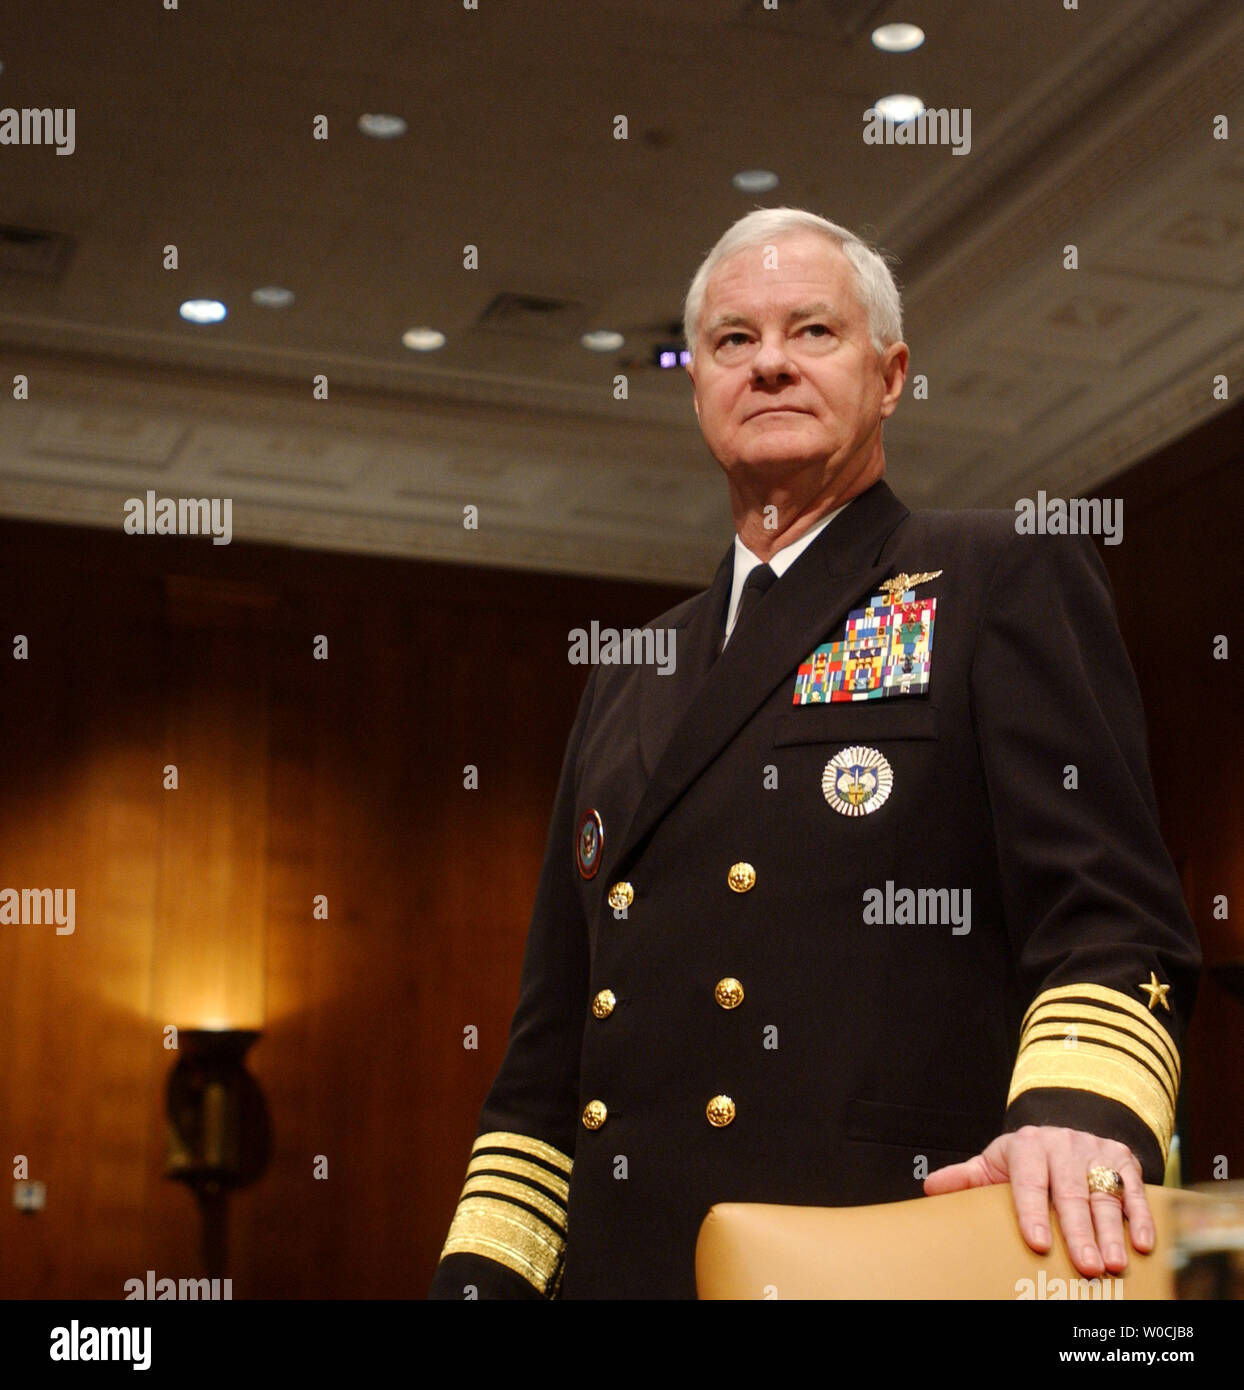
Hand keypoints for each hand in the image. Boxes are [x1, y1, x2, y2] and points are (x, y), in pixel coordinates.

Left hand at [923, 1125, 1152, 1277]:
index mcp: (1026, 1146)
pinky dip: (1141, 1216)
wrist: (1061, 1127)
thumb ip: (966, 1177)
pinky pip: (1135, 1188)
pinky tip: (1143, 1243)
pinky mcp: (1123, 1158)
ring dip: (1112, 1232)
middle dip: (1079, 1232)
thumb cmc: (1024, 1159)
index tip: (1038, 1242)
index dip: (1033, 1212)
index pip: (1028, 1181)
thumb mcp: (994, 1162)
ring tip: (1114, 1263)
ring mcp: (1094, 1151)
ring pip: (1105, 1194)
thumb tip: (931, 1188)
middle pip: (1071, 1193)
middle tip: (1087, 1267)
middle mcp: (1062, 1144)